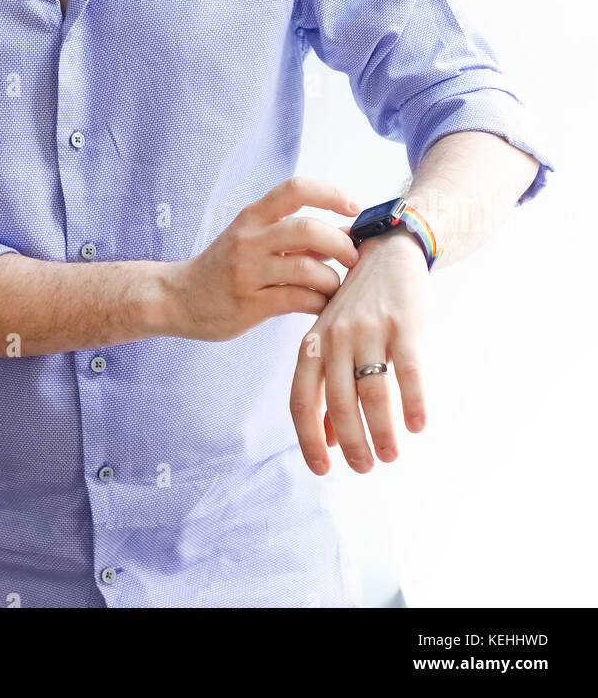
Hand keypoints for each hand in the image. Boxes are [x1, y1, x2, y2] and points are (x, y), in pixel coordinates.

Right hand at [169, 174, 359, 341]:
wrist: (179, 297)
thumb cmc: (226, 268)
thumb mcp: (254, 240)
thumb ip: (296, 238)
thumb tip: (347, 234)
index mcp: (253, 216)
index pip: (296, 189)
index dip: (331, 193)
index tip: (355, 207)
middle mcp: (249, 238)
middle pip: (308, 229)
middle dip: (341, 243)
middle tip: (353, 257)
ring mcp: (248, 271)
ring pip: (308, 269)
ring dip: (332, 280)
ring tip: (334, 288)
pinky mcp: (250, 303)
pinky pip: (299, 300)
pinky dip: (320, 303)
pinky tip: (321, 305)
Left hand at [290, 230, 430, 472]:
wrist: (387, 249)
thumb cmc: (359, 304)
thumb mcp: (333, 338)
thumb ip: (329, 385)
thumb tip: (329, 441)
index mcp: (313, 343)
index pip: (302, 400)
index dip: (309, 438)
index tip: (323, 470)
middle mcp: (335, 337)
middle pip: (339, 403)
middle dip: (352, 443)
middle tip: (366, 467)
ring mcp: (369, 329)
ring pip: (372, 393)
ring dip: (383, 432)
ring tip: (391, 455)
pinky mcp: (403, 323)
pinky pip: (408, 372)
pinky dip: (413, 404)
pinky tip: (417, 426)